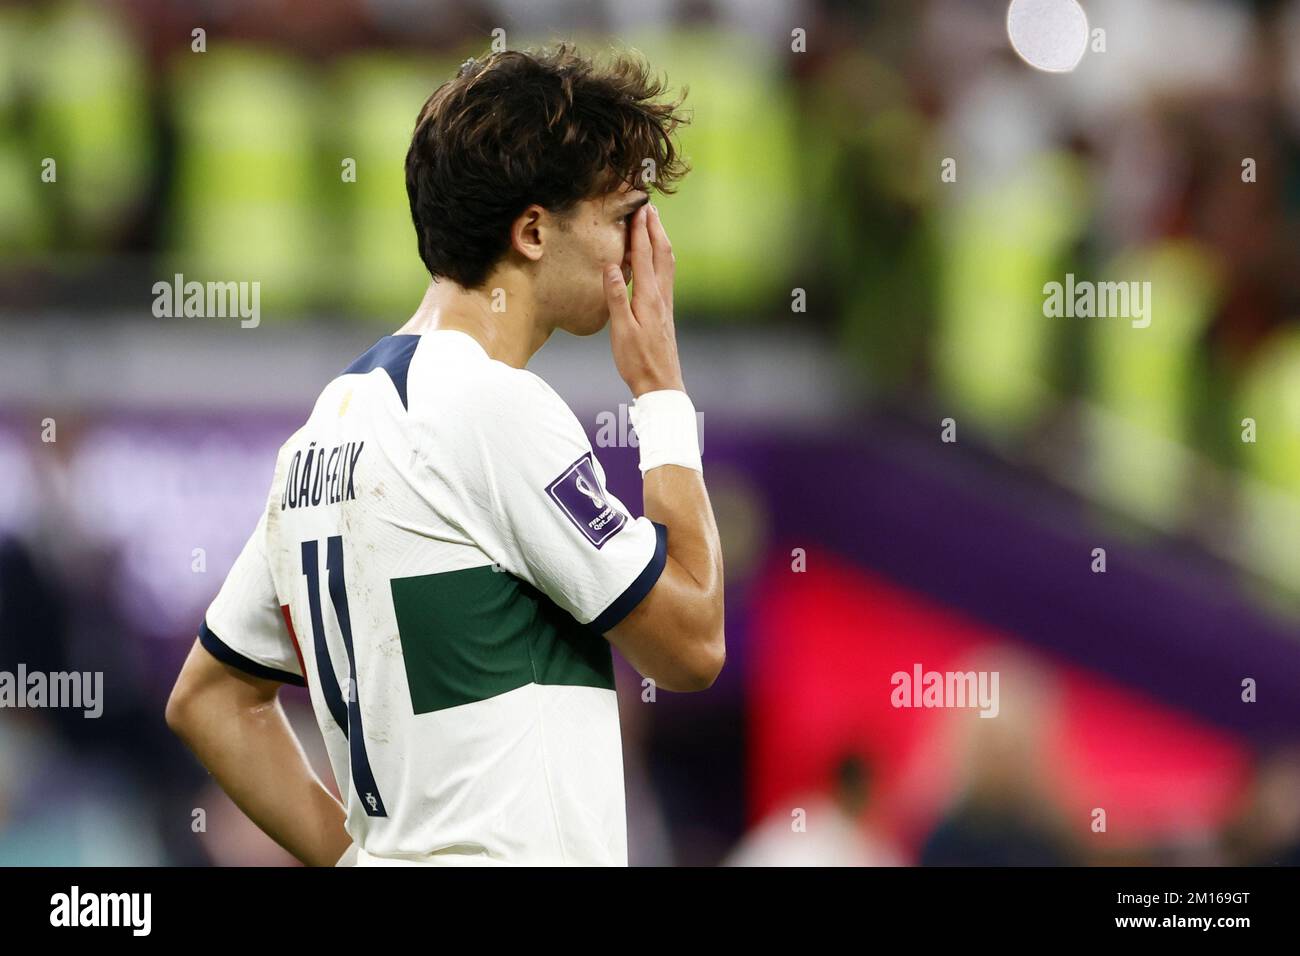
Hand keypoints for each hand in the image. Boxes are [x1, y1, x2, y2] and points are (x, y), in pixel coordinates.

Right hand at [605, 203, 684, 396]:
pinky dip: (661, 259)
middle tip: (649, 207)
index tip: (638, 208)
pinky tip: (656, 260)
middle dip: (655, 228)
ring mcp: (666, 303)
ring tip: (654, 225)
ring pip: (667, 263)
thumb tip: (611, 266)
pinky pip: (665, 276)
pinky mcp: (665, 311)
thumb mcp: (621, 330)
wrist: (660, 384)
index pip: (645, 255)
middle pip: (662, 253)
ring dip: (660, 241)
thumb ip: (616, 297)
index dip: (641, 230)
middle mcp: (661, 296)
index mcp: (649, 297)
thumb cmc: (638, 361)